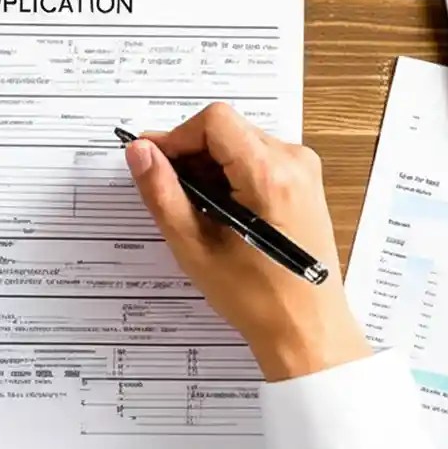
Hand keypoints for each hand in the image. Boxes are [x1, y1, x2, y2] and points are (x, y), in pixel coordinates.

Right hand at [125, 103, 369, 380]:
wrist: (306, 328)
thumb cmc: (258, 298)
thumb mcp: (195, 246)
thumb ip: (162, 193)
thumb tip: (141, 153)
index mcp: (269, 175)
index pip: (213, 120)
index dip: (177, 138)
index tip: (156, 164)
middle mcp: (294, 163)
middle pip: (226, 129)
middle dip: (191, 155)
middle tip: (172, 194)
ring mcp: (304, 171)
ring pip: (239, 142)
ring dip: (210, 168)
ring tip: (199, 213)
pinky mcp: (304, 183)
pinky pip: (257, 158)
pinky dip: (230, 176)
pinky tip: (221, 213)